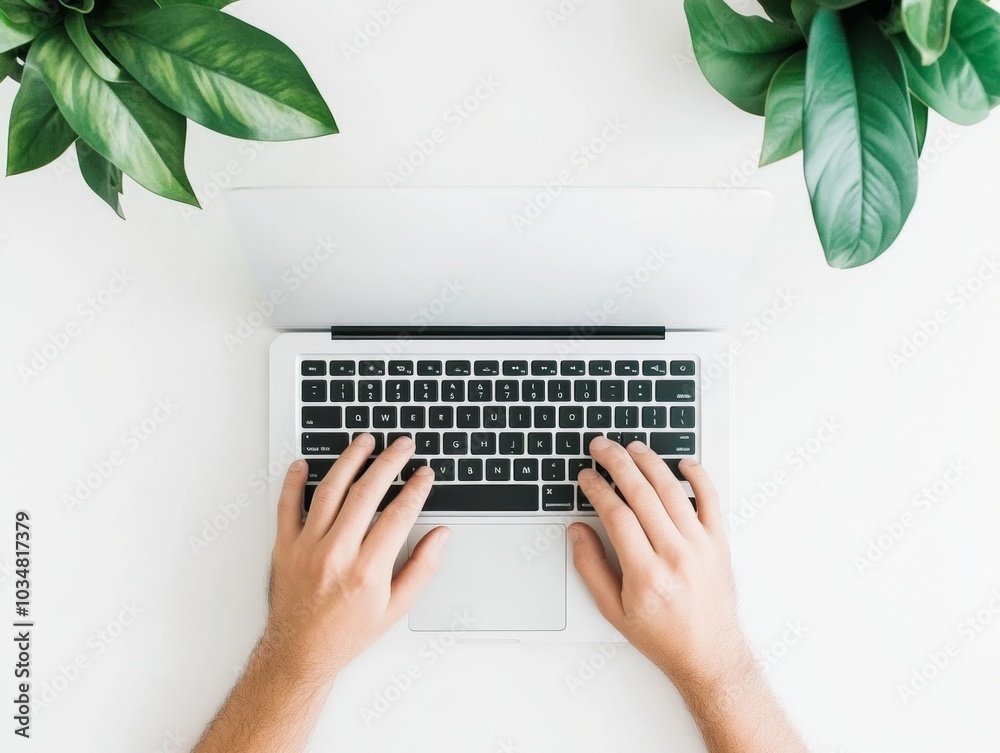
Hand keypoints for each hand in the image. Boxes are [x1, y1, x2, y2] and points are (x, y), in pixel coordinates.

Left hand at [262, 434, 449, 680]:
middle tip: (402, 446)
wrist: (300, 652)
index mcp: (367, 570)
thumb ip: (421, 568)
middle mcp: (336, 554)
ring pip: (329, 491)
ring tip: (364, 441)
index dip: (415, 489)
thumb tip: (440, 535)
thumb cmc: (347, 632)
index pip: (398, 515)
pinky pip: (287, 505)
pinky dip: (294, 482)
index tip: (424, 474)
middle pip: (365, 493)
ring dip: (349, 460)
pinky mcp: (285, 546)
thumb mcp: (396, 609)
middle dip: (388, 463)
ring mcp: (307, 547)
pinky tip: (304, 464)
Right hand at [570, 438, 750, 689]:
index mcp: (646, 574)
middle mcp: (675, 556)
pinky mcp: (719, 543)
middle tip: (601, 447)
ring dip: (650, 463)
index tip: (586, 476)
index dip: (597, 489)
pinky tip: (683, 463)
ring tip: (633, 448)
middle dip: (617, 463)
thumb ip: (591, 567)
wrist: (709, 654)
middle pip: (642, 494)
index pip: (616, 515)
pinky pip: (710, 500)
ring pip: (672, 490)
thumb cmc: (662, 635)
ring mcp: (701, 546)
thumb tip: (577, 531)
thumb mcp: (613, 610)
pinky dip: (698, 477)